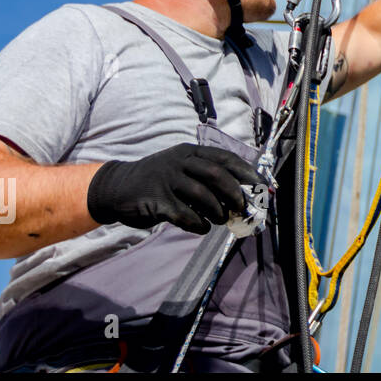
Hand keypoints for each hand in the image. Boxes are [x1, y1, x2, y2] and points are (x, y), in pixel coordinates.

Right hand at [87, 143, 261, 234]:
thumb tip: (241, 196)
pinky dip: (197, 223)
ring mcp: (167, 180)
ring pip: (201, 194)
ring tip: (221, 220)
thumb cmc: (159, 181)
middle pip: (216, 174)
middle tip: (243, 207)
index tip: (262, 186)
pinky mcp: (156, 200)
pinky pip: (183, 214)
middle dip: (234, 192)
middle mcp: (180, 162)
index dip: (247, 172)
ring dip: (217, 210)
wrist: (117, 187)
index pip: (226, 158)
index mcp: (191, 152)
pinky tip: (201, 228)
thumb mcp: (182, 169)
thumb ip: (207, 178)